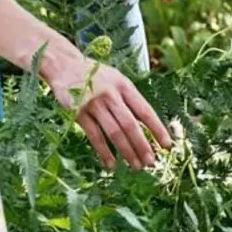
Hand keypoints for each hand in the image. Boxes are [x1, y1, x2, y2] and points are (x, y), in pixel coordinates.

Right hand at [44, 52, 172, 169]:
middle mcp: (111, 94)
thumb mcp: (117, 80)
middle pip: (130, 125)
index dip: (157, 129)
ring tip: (136, 166)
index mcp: (124, 86)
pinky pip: (94, 136)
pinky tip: (111, 164)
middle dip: (142, 145)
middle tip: (151, 162)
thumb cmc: (96, 76)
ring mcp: (94, 104)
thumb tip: (147, 125)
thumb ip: (130, 100)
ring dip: (126, 151)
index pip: (145, 111)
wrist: (65, 66)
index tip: (167, 144)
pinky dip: (104, 152)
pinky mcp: (78, 113)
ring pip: (114, 132)